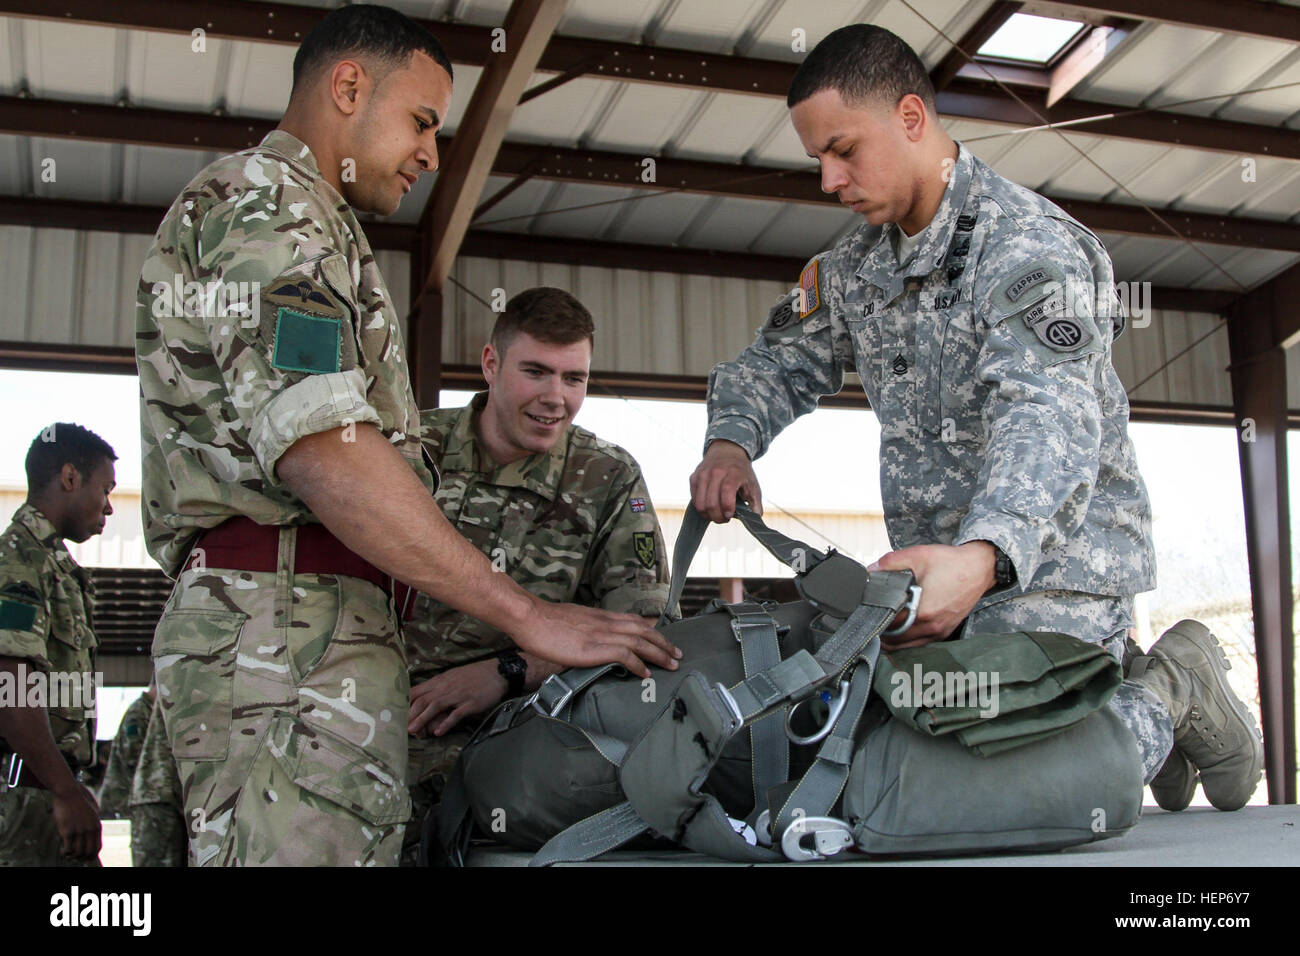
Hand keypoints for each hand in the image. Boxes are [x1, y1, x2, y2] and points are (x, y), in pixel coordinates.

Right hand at [51, 783, 101, 860]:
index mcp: (97, 826)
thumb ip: (92, 824)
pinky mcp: (68, 831)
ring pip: (78, 853)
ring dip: (72, 856)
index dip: (91, 855)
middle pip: (88, 852)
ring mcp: (80, 831)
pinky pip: (68, 849)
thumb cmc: (78, 802)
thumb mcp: (91, 812)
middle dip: (82, 858)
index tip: (86, 859)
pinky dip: (66, 853)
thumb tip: (90, 835)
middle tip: (74, 858)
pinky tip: (63, 851)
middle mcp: (90, 830)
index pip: (97, 847)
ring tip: (68, 855)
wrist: (69, 793)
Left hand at [408, 661, 506, 737]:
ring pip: (436, 706)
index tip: (397, 714)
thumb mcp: (453, 676)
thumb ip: (439, 686)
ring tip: (414, 731)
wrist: (497, 672)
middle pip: (423, 700)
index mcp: (441, 680)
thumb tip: (425, 696)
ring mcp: (458, 695)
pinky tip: (439, 732)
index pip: (418, 691)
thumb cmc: (475, 675)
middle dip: (411, 714)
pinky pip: (456, 714)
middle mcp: (447, 687)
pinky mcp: (470, 703)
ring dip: (423, 719)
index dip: (406, 703)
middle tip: (402, 727)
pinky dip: (446, 723)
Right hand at [512, 599, 679, 677]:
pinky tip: (646, 673)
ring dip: (659, 653)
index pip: (634, 621)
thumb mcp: (574, 621)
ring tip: (672, 664)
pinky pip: (625, 655)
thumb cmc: (545, 622)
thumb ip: (587, 630)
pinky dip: (639, 664)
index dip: (652, 630)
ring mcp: (602, 635)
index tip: (664, 640)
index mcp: (601, 616)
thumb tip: (591, 642)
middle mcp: (606, 623)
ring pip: (640, 641)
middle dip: (664, 643)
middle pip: (644, 630)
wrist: (530, 618)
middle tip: (678, 654)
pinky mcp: (595, 648)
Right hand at [689, 440, 762, 522]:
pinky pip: (694, 500)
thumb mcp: (753, 485)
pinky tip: (710, 506)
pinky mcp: (694, 478)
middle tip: (724, 519)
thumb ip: (756, 504)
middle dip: (718, 517)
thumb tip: (755, 519)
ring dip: (708, 515)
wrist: (727, 452)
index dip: (727, 507)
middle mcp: (716, 472)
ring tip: (716, 514)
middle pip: (711, 503)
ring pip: (700, 504)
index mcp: (733, 473)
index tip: (730, 515)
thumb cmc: (741, 473)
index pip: (726, 491)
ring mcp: (703, 474)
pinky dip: (701, 508)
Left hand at [868, 542, 995, 648]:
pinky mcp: (945, 631)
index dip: (874, 618)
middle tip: (871, 619)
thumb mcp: (917, 556)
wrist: (979, 567)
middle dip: (881, 632)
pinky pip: (921, 643)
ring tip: (883, 626)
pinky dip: (908, 640)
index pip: (888, 625)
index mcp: (922, 611)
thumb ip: (890, 563)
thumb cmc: (951, 563)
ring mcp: (939, 631)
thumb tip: (871, 571)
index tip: (866, 612)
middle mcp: (931, 626)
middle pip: (895, 641)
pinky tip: (901, 628)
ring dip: (893, 639)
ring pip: (907, 646)